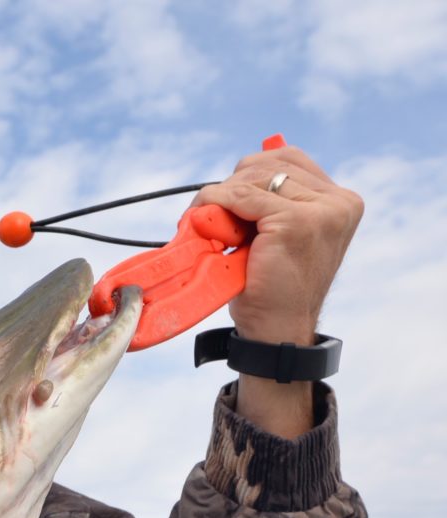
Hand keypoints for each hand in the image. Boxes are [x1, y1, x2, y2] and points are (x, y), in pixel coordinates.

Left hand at [193, 144, 362, 437]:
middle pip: (266, 164)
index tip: (227, 203)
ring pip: (251, 179)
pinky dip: (215, 207)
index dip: (247, 177)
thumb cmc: (272, 286)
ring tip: (213, 231)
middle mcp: (339, 201)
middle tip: (211, 220)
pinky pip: (240, 197)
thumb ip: (276, 198)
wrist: (276, 331)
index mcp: (341, 200)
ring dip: (220, 200)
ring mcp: (322, 210)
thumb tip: (255, 156)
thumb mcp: (280, 234)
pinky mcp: (296, 221)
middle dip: (231, 188)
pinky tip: (207, 228)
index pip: (287, 158)